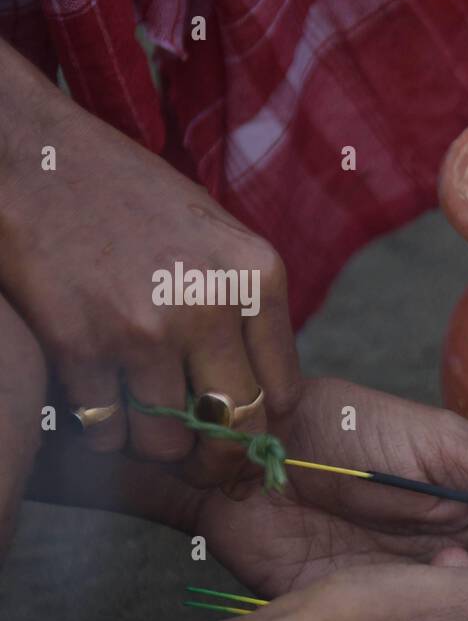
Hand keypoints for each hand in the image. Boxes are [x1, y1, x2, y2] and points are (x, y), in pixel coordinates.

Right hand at [0, 40, 299, 477]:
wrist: (31, 155)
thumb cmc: (126, 193)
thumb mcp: (214, 233)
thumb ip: (242, 302)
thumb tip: (262, 389)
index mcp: (255, 275)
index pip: (282, 393)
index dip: (262, 427)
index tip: (242, 435)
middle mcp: (210, 304)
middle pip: (235, 427)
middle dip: (218, 460)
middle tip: (200, 465)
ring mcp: (145, 327)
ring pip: (167, 440)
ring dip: (154, 446)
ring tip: (143, 427)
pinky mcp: (80, 342)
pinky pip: (105, 428)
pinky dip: (102, 434)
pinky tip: (98, 409)